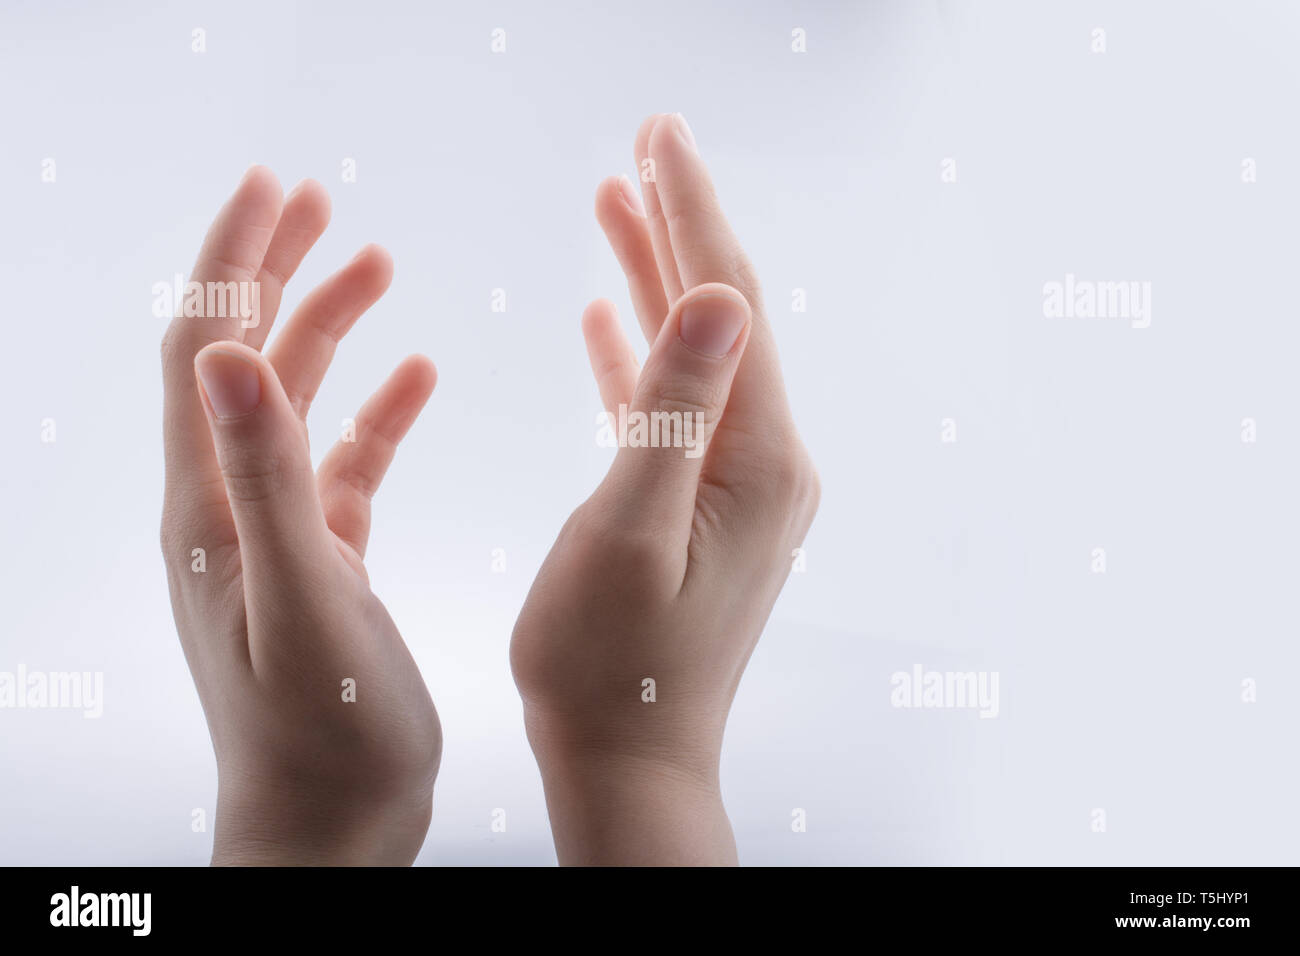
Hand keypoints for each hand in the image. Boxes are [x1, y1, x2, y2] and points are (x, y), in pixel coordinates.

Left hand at [160, 167, 439, 864]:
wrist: (334, 823)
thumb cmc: (321, 734)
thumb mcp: (299, 600)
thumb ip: (266, 480)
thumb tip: (225, 356)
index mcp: (212, 508)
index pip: (204, 351)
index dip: (232, 262)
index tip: (274, 187)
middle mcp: (233, 508)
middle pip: (243, 359)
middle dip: (275, 270)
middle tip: (320, 200)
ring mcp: (280, 533)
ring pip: (297, 404)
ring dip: (333, 330)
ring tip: (380, 263)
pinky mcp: (326, 560)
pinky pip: (347, 465)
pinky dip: (377, 413)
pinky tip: (418, 379)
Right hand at [510, 115, 819, 864]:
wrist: (627, 759)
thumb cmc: (609, 664)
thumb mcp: (630, 529)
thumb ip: (672, 409)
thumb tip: (718, 296)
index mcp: (758, 461)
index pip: (730, 305)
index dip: (691, 213)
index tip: (659, 134)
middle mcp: (766, 463)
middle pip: (722, 317)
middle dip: (681, 226)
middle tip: (646, 142)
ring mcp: (737, 485)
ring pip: (695, 355)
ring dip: (657, 279)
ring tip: (615, 202)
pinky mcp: (703, 506)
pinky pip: (672, 407)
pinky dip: (639, 354)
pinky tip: (607, 314)